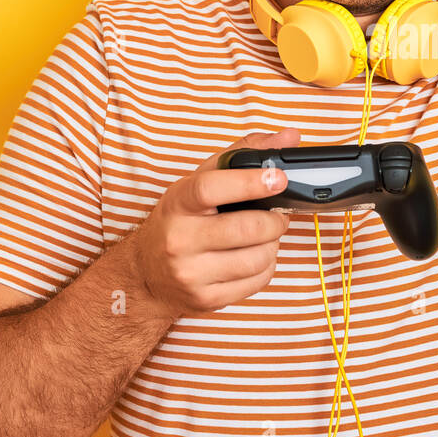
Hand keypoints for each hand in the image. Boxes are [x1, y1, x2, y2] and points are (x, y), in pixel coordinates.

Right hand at [133, 128, 299, 317]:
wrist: (146, 272)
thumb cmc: (180, 219)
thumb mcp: (199, 181)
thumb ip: (245, 154)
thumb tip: (291, 136)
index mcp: (178, 203)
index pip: (211, 188)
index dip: (249, 182)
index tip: (278, 178)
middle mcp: (179, 239)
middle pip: (246, 228)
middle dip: (275, 220)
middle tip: (277, 214)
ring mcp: (191, 273)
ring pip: (258, 258)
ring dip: (272, 244)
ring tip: (263, 237)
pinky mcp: (206, 299)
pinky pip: (257, 281)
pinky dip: (267, 267)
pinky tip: (254, 257)